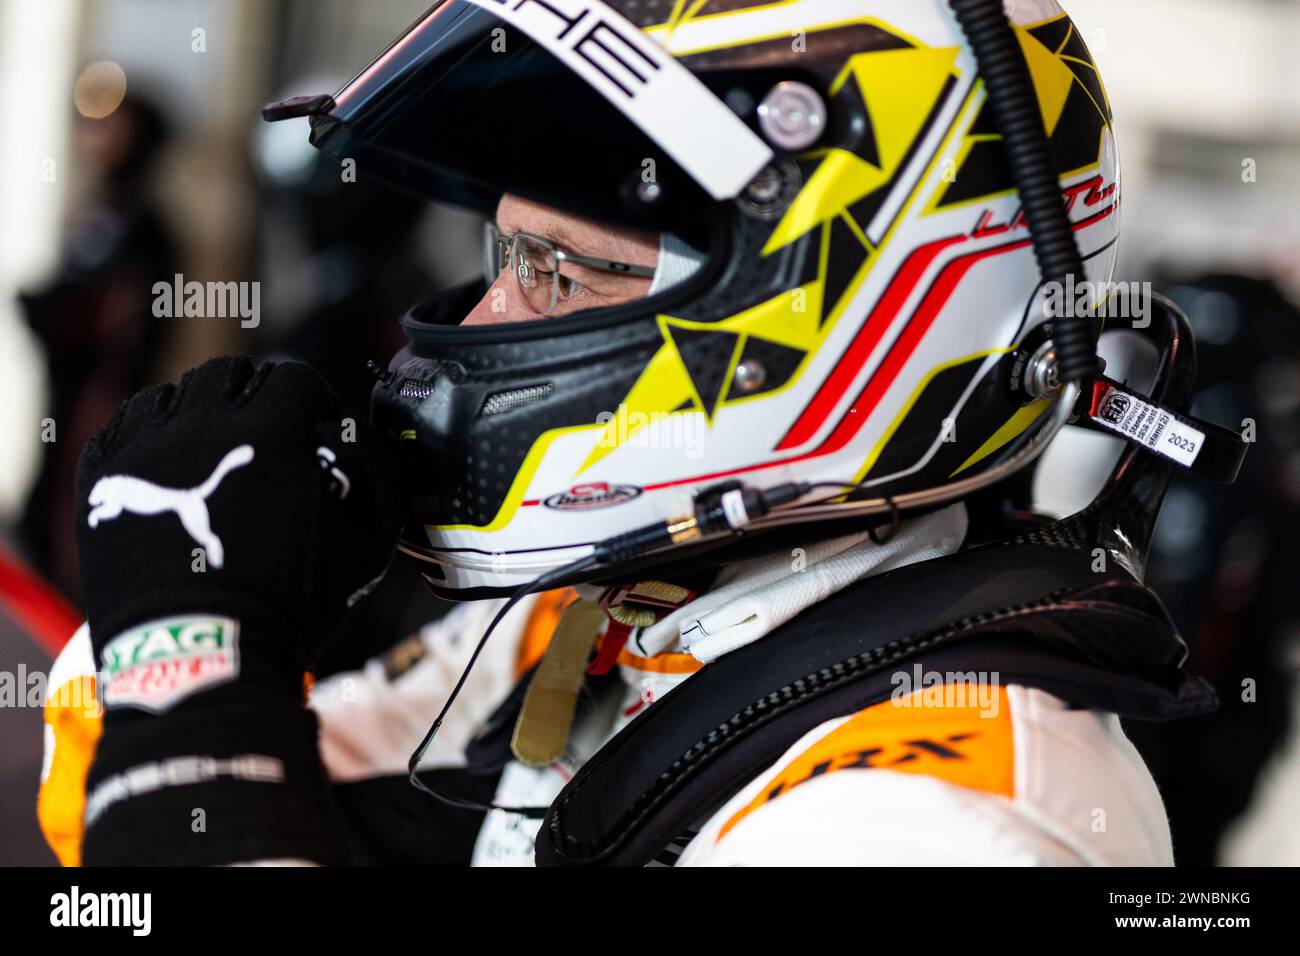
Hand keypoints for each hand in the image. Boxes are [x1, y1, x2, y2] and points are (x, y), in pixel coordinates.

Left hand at [75, 356, 408, 709]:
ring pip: (176, 393)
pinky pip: (126, 423)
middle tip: (267, 435)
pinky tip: (170, 466)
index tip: (317, 424)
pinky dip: (152, 434)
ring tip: (213, 451)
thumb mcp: (367, 544)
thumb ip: (387, 482)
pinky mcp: (103, 470)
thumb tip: (386, 447)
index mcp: (271, 431)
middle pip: (232, 375)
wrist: (202, 654)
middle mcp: (203, 423)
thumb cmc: (289, 604)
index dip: (313, 399)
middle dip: (256, 397)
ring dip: (202, 413)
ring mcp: (145, 444)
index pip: (295, 377)